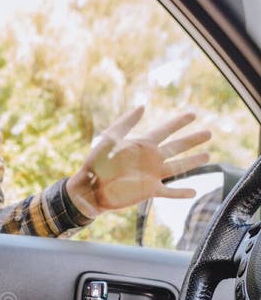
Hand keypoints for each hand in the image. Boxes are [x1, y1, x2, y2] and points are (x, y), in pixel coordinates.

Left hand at [66, 107, 211, 218]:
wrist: (90, 188)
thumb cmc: (95, 163)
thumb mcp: (109, 139)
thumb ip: (126, 123)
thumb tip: (142, 106)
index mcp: (142, 144)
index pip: (166, 130)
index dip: (179, 122)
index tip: (193, 114)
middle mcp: (150, 158)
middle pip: (177, 147)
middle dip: (193, 140)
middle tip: (209, 133)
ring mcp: (152, 175)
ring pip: (178, 167)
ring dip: (193, 162)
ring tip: (208, 156)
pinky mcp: (149, 191)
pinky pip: (169, 192)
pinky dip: (180, 193)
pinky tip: (193, 192)